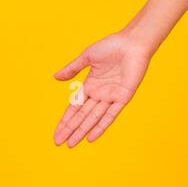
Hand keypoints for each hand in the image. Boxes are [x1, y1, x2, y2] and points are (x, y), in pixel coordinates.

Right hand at [52, 32, 152, 146]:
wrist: (133, 42)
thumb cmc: (112, 46)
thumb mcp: (88, 57)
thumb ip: (72, 69)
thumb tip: (55, 77)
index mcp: (91, 84)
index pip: (75, 106)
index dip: (65, 119)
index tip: (57, 132)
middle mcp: (100, 93)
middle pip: (82, 115)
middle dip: (70, 129)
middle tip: (58, 142)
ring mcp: (111, 96)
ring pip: (93, 118)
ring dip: (82, 130)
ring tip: (72, 144)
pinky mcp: (123, 97)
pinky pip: (111, 115)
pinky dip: (102, 126)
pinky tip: (92, 137)